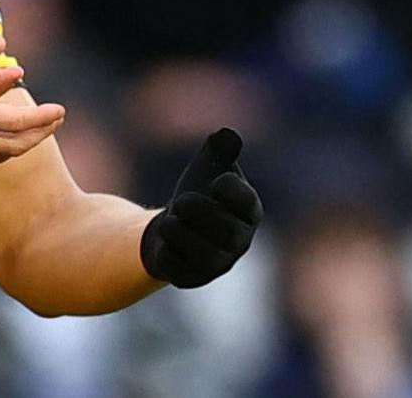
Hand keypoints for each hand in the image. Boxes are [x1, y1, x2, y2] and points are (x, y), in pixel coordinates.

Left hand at [140, 128, 261, 287]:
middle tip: (181, 201)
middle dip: (202, 214)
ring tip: (169, 221)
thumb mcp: (206, 167)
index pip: (248, 204)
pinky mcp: (193, 278)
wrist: (176, 225)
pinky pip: (180, 273)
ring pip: (205, 257)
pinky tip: (163, 244)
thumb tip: (227, 134)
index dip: (233, 191)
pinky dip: (168, 257)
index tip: (216, 180)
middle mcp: (238, 240)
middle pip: (229, 234)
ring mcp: (217, 263)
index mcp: (248, 211)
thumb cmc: (198, 192)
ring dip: (182, 235)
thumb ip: (219, 151)